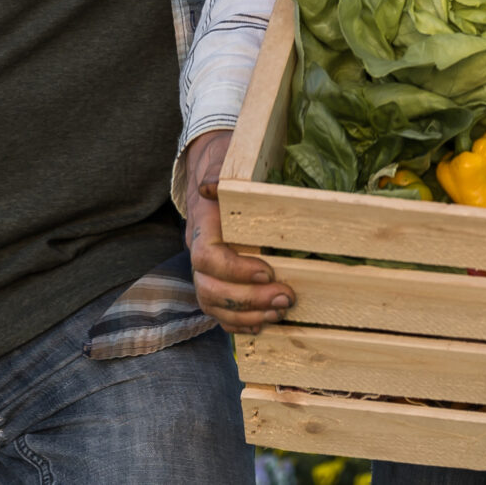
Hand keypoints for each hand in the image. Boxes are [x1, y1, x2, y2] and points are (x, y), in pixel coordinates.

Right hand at [182, 128, 293, 334]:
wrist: (213, 172)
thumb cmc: (225, 166)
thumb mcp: (223, 162)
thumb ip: (218, 174)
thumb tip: (211, 185)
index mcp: (202, 227)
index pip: (207, 257)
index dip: (234, 270)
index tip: (267, 272)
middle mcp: (199, 252)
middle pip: (210, 289)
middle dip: (248, 300)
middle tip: (287, 298)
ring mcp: (206, 270)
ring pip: (213, 304)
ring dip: (247, 314)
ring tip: (281, 311)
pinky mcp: (218, 280)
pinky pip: (220, 310)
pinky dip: (239, 322)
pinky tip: (263, 322)